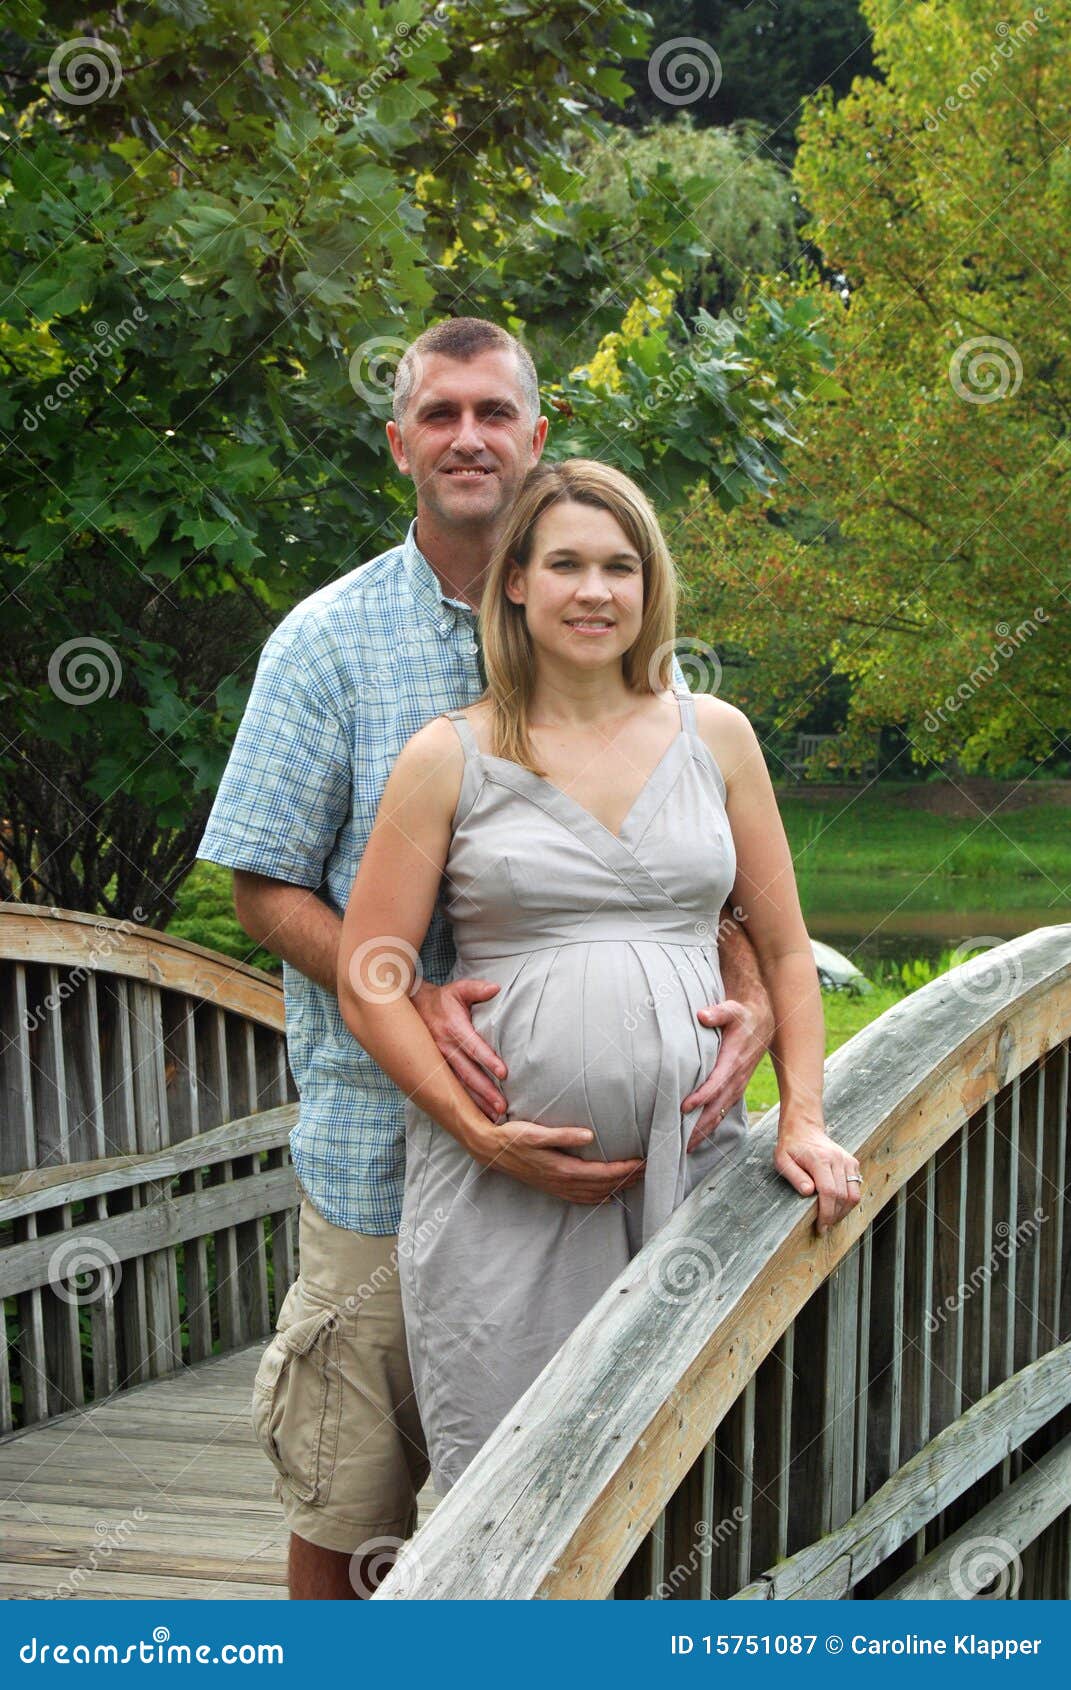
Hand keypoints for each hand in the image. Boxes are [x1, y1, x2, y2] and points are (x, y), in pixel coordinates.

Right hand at [411, 977, 507, 1119]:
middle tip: (502, 1107)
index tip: (503, 1073)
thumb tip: (496, 988)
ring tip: (493, 1116)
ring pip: (460, 1085)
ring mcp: (439, 1061)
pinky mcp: (436, 1068)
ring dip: (476, 1102)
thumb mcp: (458, 989)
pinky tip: (476, 1114)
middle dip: (485, 1091)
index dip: (488, 1060)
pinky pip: (452, 1087)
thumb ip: (477, 989)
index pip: (474, 1046)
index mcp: (454, 1029)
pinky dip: (464, 1102)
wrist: (411, 1008)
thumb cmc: (441, 999)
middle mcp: (445, 1048)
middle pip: (468, 1073)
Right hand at [467, 1117, 644, 1205]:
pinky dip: (600, 1198)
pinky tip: (608, 1196)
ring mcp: (558, 1188)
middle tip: (651, 1169)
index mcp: (563, 1169)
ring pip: (596, 1194)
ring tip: (636, 1179)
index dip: (626, 1169)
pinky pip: (583, 1198)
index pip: (604, 1173)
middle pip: (605, 1186)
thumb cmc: (512, 1137)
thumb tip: (589, 1135)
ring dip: (618, 1188)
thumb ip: (563, 1134)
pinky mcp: (553, 1187)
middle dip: (629, 1179)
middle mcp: (564, 1183)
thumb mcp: (536, 1132)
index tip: (644, 1161)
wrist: (490, 1150)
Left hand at [682, 993, 772, 1151]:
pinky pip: (721, 1112)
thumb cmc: (742, 1016)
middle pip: (716, 1107)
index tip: (684, 1107)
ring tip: (684, 1148)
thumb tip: (703, 1015)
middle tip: (679, 1140)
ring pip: (719, 1114)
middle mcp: (735, 1079)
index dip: (701, 1097)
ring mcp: (735, 1087)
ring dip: (702, 1131)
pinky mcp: (734, 1090)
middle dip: (699, 1125)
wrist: (762, 1023)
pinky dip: (709, 1127)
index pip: (716, 1083)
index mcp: (733, 1061)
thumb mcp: (732, 1010)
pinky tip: (695, 1138)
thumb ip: (718, 1012)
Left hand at [773, 1119, 862, 1234]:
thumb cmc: (791, 1146)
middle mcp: (838, 1159)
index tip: (820, 1227)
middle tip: (823, 1227)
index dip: (826, 1213)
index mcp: (820, 1159)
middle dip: (834, 1216)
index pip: (829, 1192)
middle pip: (843, 1196)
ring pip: (854, 1194)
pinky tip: (836, 1205)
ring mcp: (847, 1161)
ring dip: (844, 1211)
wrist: (804, 1128)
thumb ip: (795, 1176)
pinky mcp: (852, 1163)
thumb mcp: (783, 1161)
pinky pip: (856, 1187)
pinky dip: (848, 1201)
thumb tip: (808, 1192)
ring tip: (830, 1218)